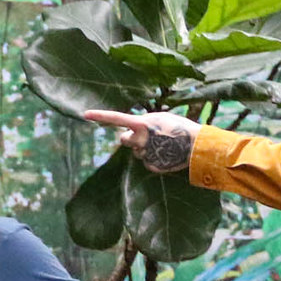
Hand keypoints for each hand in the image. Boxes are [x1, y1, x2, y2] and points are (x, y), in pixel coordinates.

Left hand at [83, 109, 199, 173]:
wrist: (196, 146)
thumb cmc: (180, 127)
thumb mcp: (160, 117)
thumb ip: (143, 122)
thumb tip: (131, 131)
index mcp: (142, 124)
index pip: (116, 118)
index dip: (100, 116)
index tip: (84, 114)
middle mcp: (140, 139)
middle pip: (124, 139)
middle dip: (131, 138)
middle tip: (147, 135)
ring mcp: (145, 154)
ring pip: (136, 151)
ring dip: (144, 148)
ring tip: (163, 144)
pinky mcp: (151, 165)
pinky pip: (146, 161)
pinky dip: (153, 158)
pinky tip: (165, 154)